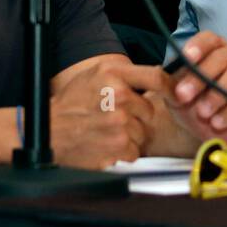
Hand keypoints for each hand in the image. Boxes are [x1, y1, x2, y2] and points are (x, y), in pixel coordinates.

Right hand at [50, 58, 165, 167]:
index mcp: (112, 73)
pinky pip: (134, 151)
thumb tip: (157, 77)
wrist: (50, 131)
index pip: (157, 76)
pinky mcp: (117, 145)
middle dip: (137, 117)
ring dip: (128, 135)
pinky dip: (123, 152)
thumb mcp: (94, 75)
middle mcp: (118, 95)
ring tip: (105, 131)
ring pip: (142, 133)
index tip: (177, 94)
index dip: (171, 87)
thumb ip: (123, 75)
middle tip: (114, 117)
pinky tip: (105, 144)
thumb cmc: (71, 104)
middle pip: (149, 110)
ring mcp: (119, 122)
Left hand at [167, 31, 226, 143]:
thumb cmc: (188, 102)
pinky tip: (223, 125)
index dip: (200, 46)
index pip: (210, 40)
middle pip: (226, 59)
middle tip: (184, 96)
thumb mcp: (172, 92)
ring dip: (222, 98)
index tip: (187, 57)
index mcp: (215, 51)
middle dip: (204, 77)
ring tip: (205, 116)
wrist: (200, 129)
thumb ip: (162, 82)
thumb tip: (148, 77)